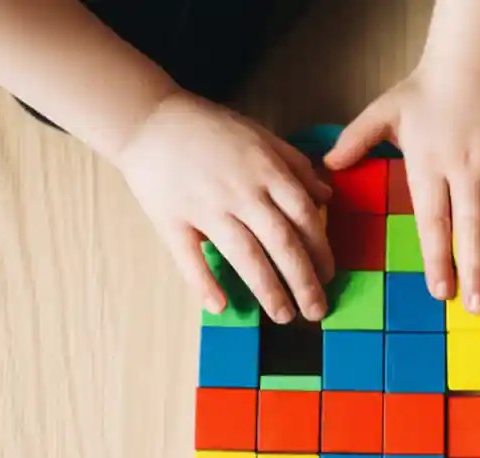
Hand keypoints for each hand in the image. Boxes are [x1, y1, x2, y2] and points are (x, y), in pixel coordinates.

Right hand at [116, 91, 333, 322]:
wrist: (150, 119)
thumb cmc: (209, 128)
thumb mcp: (261, 136)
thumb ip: (295, 166)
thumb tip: (326, 197)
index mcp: (266, 170)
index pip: (304, 216)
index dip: (321, 250)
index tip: (329, 276)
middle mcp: (242, 191)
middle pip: (281, 242)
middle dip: (303, 281)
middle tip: (316, 312)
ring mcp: (206, 207)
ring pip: (244, 254)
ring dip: (267, 289)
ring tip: (283, 316)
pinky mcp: (172, 220)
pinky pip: (189, 257)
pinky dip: (204, 283)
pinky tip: (220, 307)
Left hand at [325, 67, 479, 310]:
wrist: (472, 60)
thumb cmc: (424, 92)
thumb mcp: (383, 112)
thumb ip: (355, 140)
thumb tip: (326, 167)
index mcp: (429, 163)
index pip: (434, 221)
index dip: (438, 259)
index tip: (440, 292)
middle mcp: (465, 166)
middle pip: (472, 227)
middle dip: (474, 270)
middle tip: (476, 306)